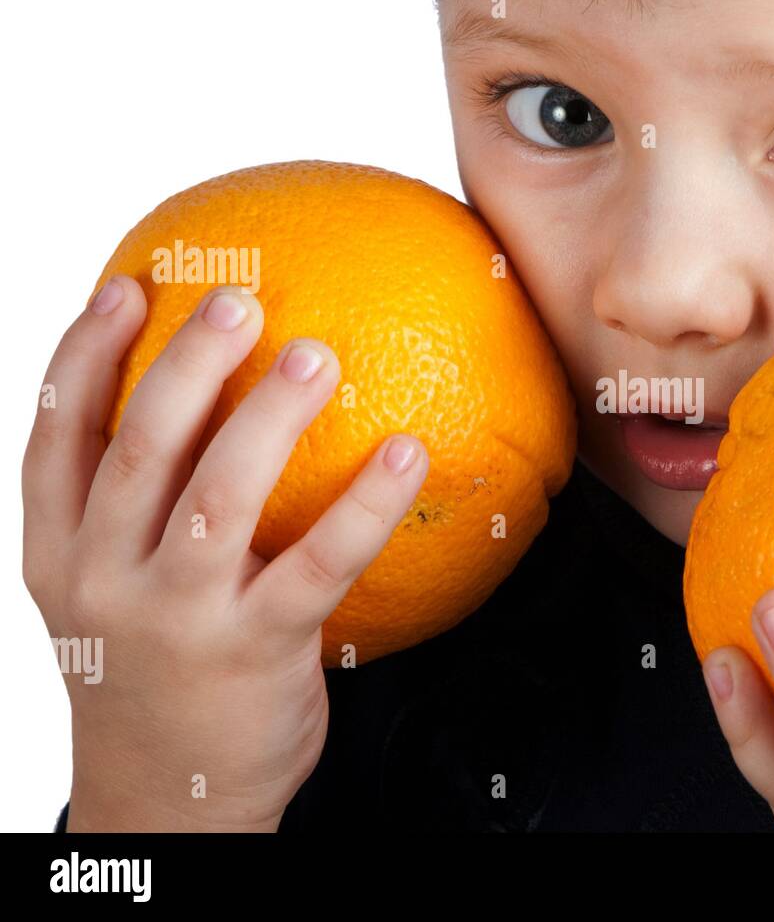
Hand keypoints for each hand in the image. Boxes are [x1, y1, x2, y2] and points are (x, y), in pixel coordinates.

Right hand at [22, 276, 427, 830]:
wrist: (171, 799)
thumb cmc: (158, 674)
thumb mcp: (113, 597)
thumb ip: (140, 516)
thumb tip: (211, 412)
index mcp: (62, 556)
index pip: (54, 438)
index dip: (83, 355)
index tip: (128, 287)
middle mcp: (106, 580)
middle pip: (138, 451)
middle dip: (181, 366)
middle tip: (238, 300)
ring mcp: (177, 618)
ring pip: (217, 497)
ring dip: (266, 418)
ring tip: (317, 353)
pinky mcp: (255, 649)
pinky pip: (318, 563)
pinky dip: (365, 504)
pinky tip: (406, 453)